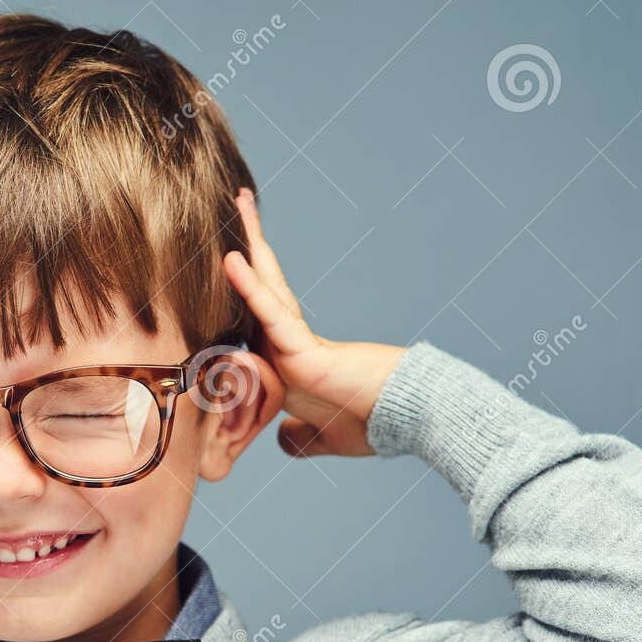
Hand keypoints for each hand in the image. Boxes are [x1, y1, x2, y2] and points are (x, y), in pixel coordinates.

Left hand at [223, 187, 404, 456]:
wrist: (414, 420)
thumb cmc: (376, 425)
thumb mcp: (324, 437)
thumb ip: (302, 437)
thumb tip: (284, 437)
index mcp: (294, 362)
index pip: (259, 318)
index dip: (243, 291)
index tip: (227, 264)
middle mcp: (294, 345)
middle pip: (261, 288)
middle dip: (249, 246)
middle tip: (238, 203)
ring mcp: (298, 344)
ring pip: (265, 288)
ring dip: (249, 245)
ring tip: (238, 204)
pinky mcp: (305, 351)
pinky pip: (270, 314)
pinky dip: (249, 288)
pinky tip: (231, 259)